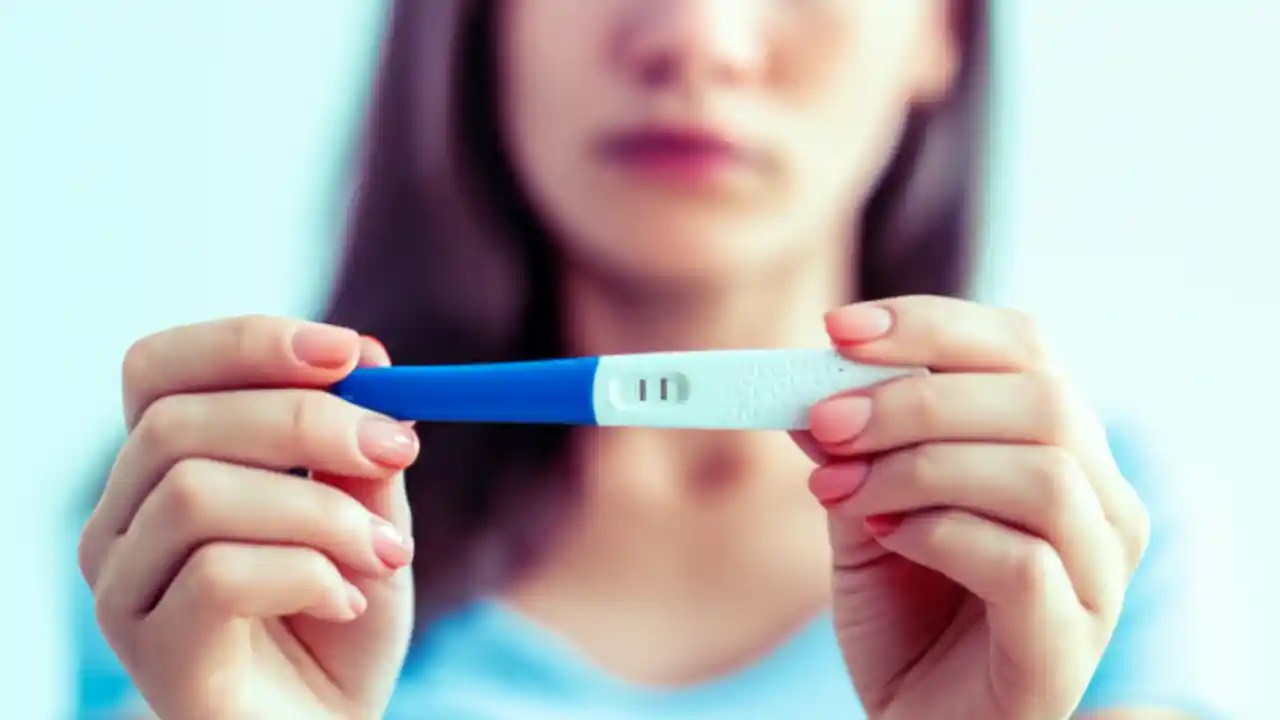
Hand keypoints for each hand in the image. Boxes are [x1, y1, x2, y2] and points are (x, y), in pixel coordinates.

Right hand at [79, 316, 419, 719]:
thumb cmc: (342, 617)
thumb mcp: (366, 516)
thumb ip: (358, 448)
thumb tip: (370, 361)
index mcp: (162, 469)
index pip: (158, 370)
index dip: (246, 344)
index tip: (350, 352)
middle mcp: (122, 522)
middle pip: (176, 422)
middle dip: (306, 419)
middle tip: (402, 444)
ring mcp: (125, 591)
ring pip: (195, 494)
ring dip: (320, 510)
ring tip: (383, 552)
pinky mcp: (153, 653)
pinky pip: (217, 575)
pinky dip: (308, 573)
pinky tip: (347, 600)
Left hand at [794, 296, 1150, 719]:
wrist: (916, 717)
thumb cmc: (904, 609)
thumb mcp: (864, 507)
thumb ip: (854, 445)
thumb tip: (811, 378)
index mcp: (1060, 446)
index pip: (1022, 347)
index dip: (932, 325)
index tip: (838, 329)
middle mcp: (1101, 500)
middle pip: (1041, 399)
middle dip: (916, 397)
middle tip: (826, 422)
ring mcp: (1099, 573)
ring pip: (1042, 474)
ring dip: (923, 467)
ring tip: (844, 492)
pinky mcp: (1071, 639)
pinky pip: (1024, 563)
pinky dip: (940, 535)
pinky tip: (889, 540)